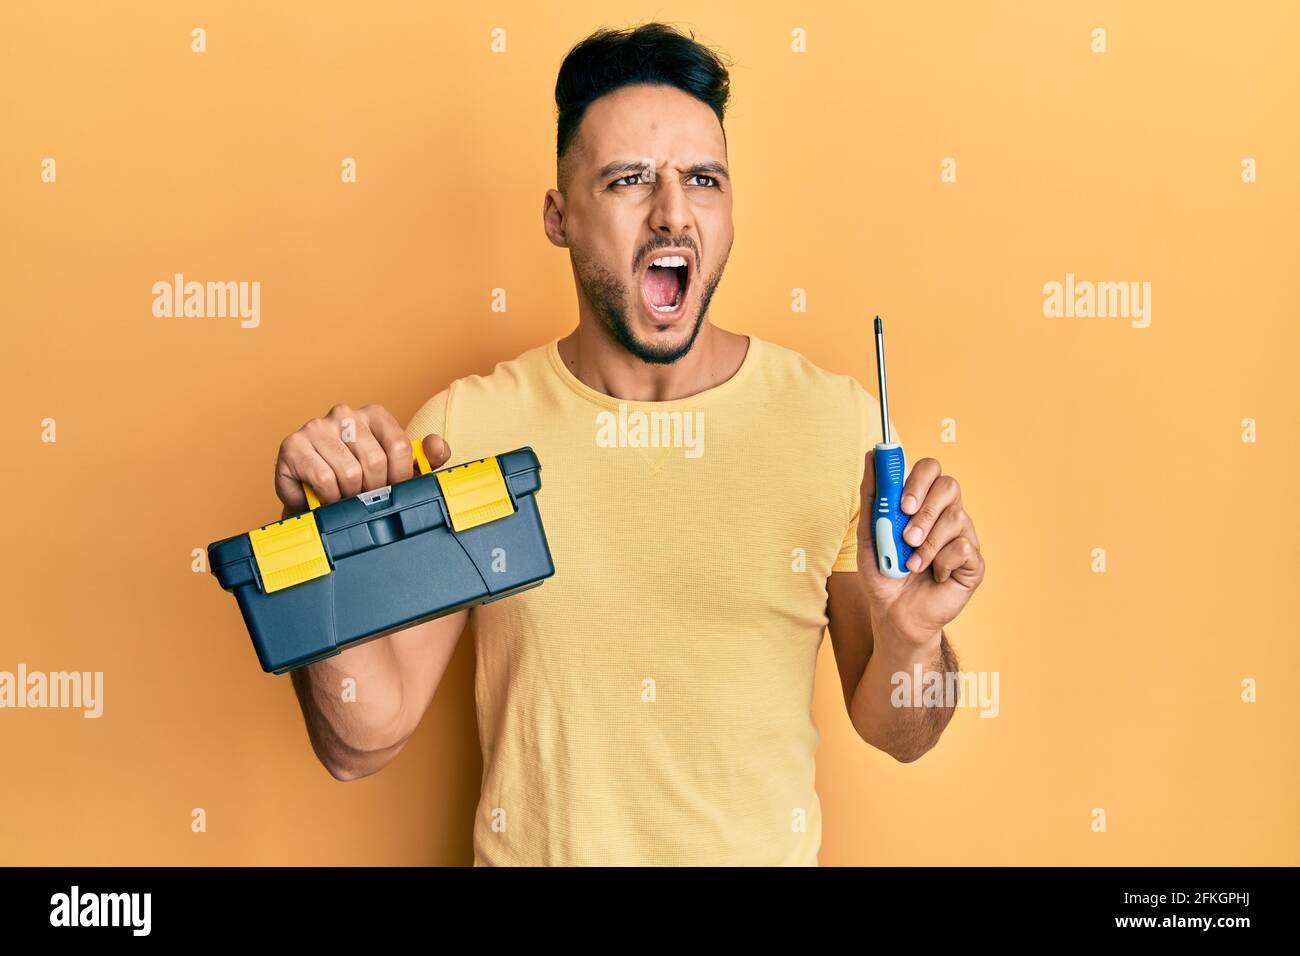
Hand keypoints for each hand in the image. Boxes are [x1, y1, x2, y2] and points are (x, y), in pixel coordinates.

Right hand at [274, 403, 449, 515]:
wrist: (316, 497)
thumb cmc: (359, 480)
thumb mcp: (397, 470)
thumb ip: (425, 458)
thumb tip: (437, 447)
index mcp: (373, 414)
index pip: (400, 447)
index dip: (400, 478)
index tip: (392, 490)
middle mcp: (344, 414)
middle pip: (375, 461)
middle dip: (374, 490)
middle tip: (365, 498)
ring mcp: (316, 427)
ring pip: (349, 473)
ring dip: (350, 496)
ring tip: (345, 498)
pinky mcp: (293, 446)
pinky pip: (323, 480)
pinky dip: (329, 498)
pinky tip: (327, 497)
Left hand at [855, 454, 984, 644]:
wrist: (894, 613)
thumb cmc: (883, 571)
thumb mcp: (870, 532)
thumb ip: (872, 494)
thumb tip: (872, 454)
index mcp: (923, 502)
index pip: (931, 469)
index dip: (919, 480)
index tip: (902, 503)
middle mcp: (946, 514)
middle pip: (950, 485)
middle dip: (926, 511)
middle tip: (907, 536)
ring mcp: (963, 535)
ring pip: (957, 517)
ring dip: (928, 544)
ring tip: (912, 565)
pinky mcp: (974, 561)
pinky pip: (964, 547)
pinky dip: (942, 563)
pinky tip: (934, 575)